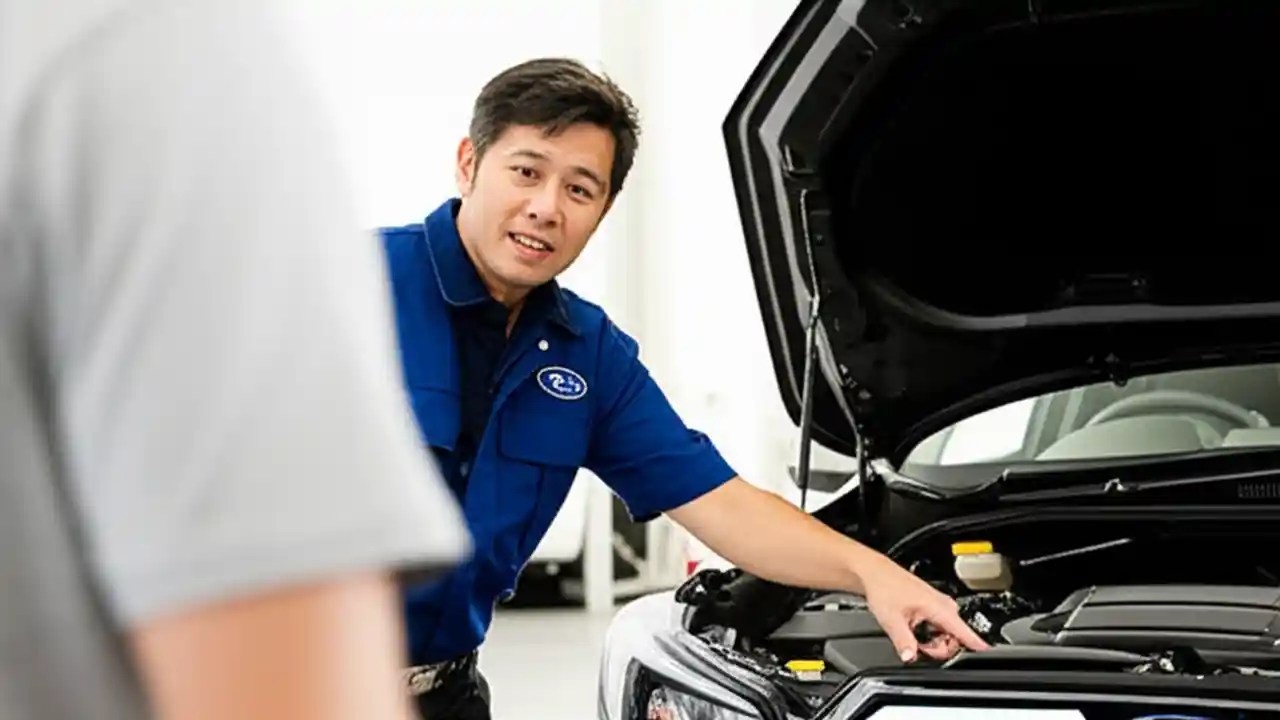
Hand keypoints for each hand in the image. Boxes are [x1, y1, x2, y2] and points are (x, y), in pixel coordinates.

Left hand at [858, 555, 989, 662]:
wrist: (875, 574)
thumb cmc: (884, 588)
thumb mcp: (891, 620)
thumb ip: (903, 642)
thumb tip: (910, 658)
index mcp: (939, 607)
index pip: (964, 631)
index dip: (976, 644)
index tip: (987, 653)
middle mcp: (943, 605)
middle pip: (955, 638)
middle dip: (939, 648)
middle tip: (918, 647)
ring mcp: (938, 606)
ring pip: (947, 634)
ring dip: (933, 642)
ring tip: (913, 638)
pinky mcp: (932, 607)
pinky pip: (940, 628)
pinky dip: (929, 635)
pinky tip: (915, 632)